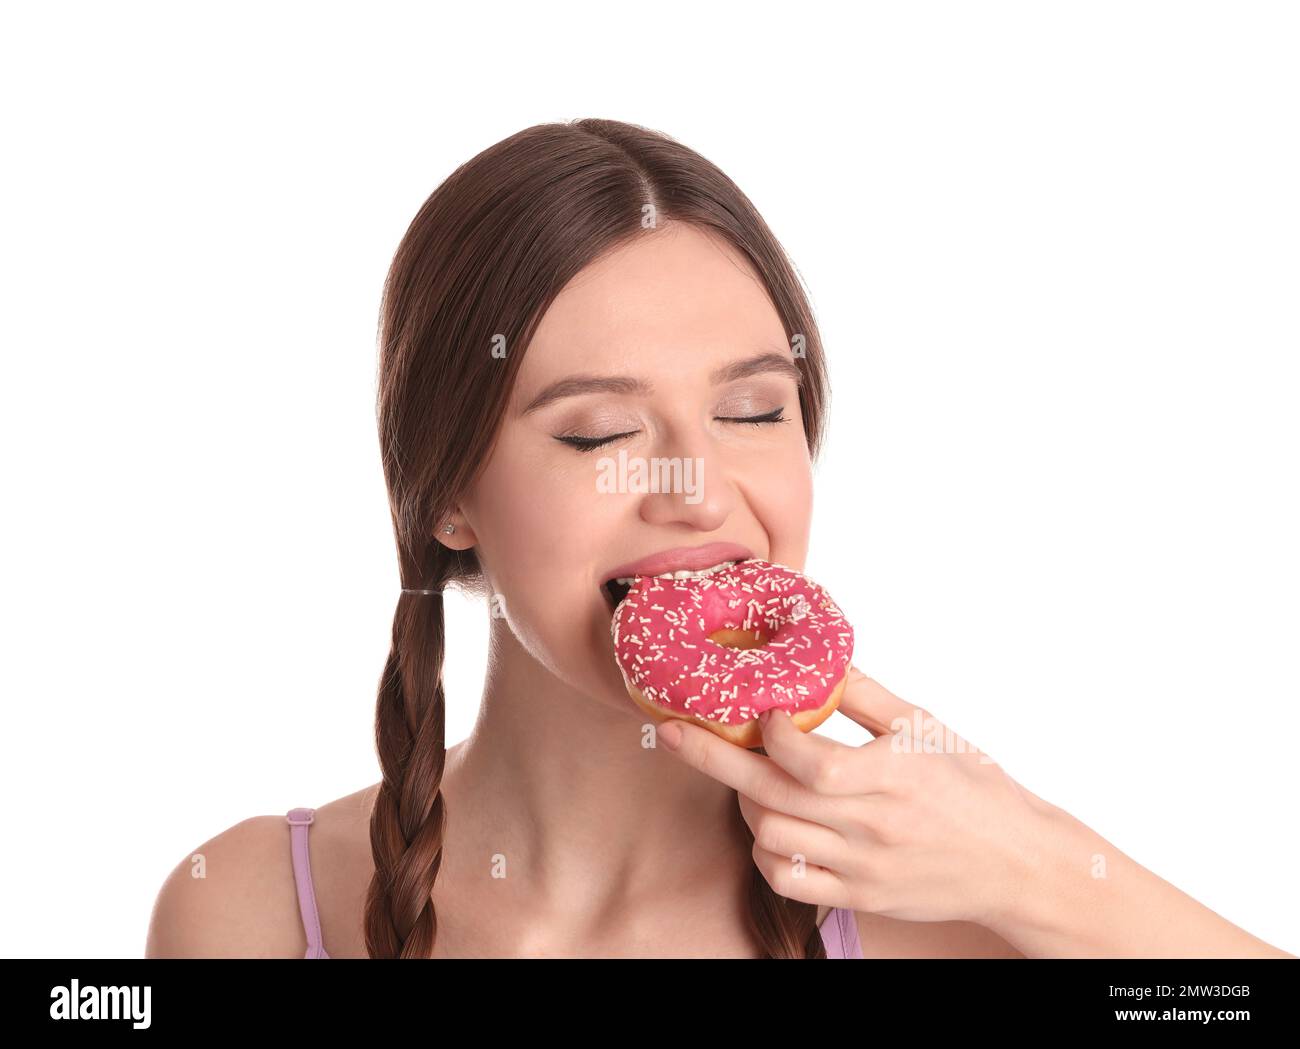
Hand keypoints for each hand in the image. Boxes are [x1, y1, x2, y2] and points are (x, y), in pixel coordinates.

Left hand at [656, 665, 1054, 928]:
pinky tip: (771, 825)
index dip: (769, 734)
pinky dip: (766, 852)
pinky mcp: (859, 897)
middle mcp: (871, 826)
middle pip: (771, 795)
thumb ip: (867, 696)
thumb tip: (816, 660)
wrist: (1017, 863)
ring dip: (745, 804)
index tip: (760, 712)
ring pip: (771, 839)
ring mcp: (862, 868)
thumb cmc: (976, 787)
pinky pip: (789, 881)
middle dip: (709, 758)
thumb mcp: (928, 727)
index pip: (808, 761)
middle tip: (669, 731)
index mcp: (892, 776)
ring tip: (749, 777)